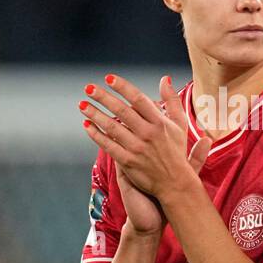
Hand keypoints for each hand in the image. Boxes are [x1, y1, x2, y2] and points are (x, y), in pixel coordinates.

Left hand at [80, 74, 211, 228]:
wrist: (176, 184)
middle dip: (104, 98)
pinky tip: (87, 126)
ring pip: (112, 127)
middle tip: (88, 88)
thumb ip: (172, 101)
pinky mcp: (128, 162)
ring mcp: (137, 148)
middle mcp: (148, 134)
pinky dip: (97, 135)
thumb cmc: (177, 152)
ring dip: (95, 115)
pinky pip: (109, 146)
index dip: (123, 87)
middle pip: (122, 111)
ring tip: (82, 105)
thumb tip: (164, 79)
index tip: (108, 78)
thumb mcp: (180, 124)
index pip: (138, 99)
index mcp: (160, 122)